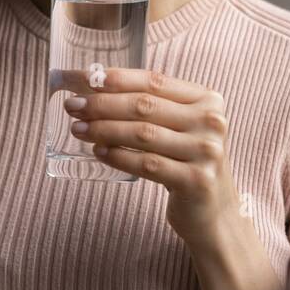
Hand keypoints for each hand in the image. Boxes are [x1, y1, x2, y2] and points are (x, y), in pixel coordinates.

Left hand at [57, 67, 237, 246]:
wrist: (215, 211)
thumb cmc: (188, 162)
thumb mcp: (182, 128)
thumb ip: (153, 107)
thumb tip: (95, 86)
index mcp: (208, 100)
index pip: (155, 81)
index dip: (117, 78)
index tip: (85, 79)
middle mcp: (211, 122)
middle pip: (145, 105)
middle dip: (102, 104)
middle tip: (73, 106)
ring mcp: (206, 151)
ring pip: (142, 134)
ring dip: (104, 129)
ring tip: (78, 129)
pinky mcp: (195, 180)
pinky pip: (147, 165)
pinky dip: (118, 157)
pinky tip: (98, 152)